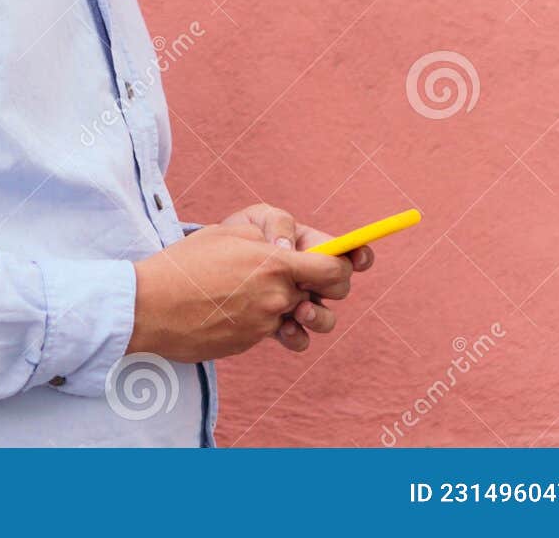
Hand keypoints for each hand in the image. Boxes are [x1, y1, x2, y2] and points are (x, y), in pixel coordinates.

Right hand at [125, 224, 353, 362]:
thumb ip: (271, 238)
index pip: (336, 269)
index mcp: (277, 265)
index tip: (346, 258)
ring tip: (278, 299)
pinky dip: (267, 322)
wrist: (150, 307)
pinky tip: (247, 311)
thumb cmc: (186, 263)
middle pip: (325, 298)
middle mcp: (278, 298)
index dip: (346, 263)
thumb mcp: (229, 232)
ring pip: (301, 320)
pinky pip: (272, 332)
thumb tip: (294, 251)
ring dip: (298, 311)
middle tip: (305, 277)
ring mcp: (265, 325)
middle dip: (323, 288)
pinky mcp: (250, 343)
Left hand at [218, 202, 374, 351]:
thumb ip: (277, 224)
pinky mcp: (278, 326)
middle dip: (331, 284)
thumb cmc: (231, 239)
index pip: (345, 252)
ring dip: (319, 316)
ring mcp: (295, 303)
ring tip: (300, 311)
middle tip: (305, 281)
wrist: (199, 276)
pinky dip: (297, 336)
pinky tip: (284, 329)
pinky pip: (300, 338)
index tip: (358, 259)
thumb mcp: (251, 220)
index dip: (359, 254)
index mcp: (308, 248)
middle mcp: (308, 278)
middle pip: (339, 285)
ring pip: (324, 317)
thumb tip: (288, 249)